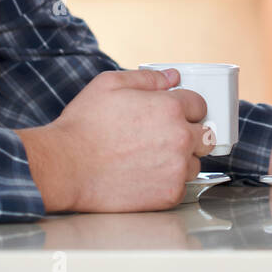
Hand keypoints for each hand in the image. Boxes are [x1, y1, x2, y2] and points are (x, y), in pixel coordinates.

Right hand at [15, 69, 214, 212]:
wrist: (66, 167)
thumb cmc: (84, 125)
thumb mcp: (110, 84)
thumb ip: (147, 78)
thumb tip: (173, 76)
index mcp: (170, 108)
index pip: (199, 104)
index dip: (185, 107)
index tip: (171, 114)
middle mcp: (180, 138)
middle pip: (206, 135)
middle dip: (190, 132)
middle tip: (163, 137)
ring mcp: (177, 169)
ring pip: (195, 162)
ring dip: (181, 159)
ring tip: (150, 158)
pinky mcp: (169, 194)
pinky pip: (182, 185)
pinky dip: (169, 181)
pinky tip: (145, 175)